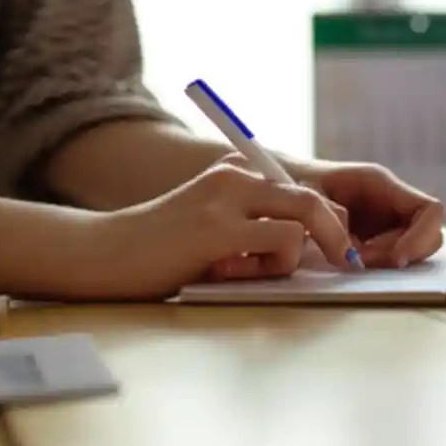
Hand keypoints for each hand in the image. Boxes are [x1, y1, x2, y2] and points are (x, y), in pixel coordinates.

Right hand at [97, 162, 357, 296]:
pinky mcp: (219, 229)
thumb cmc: (158, 252)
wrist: (102, 253)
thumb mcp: (213, 227)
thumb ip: (254, 226)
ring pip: (304, 215)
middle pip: (313, 198)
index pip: (301, 191)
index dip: (326, 222)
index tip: (332, 252)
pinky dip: (276, 265)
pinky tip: (234, 273)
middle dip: (337, 234)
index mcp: (234, 172)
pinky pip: (284, 242)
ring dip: (293, 256)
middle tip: (344, 263)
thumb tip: (309, 245)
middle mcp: (235, 176)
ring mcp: (227, 199)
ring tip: (250, 272)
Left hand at [298, 161, 444, 268]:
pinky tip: (351, 261)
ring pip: (413, 249)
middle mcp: (391, 202)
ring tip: (354, 260)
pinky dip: (379, 266)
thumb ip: (328, 219)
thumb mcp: (306, 197)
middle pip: (428, 234)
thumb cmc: (291, 183)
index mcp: (382, 184)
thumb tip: (352, 252)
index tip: (396, 259)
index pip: (430, 210)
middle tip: (363, 261)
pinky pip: (393, 256)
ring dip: (389, 262)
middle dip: (403, 254)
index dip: (422, 236)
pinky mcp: (376, 238)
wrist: (278, 185)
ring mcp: (386, 221)